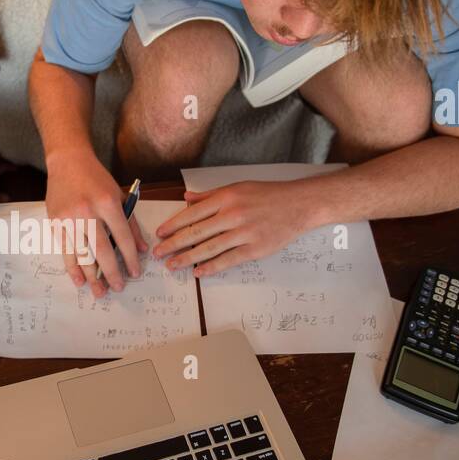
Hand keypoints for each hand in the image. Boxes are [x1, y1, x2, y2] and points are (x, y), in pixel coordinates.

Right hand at [44, 148, 146, 296]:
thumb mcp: (119, 195)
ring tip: (99, 292)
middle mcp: (88, 212)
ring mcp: (69, 219)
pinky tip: (79, 280)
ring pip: (82, 254)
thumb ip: (130, 223)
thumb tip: (140, 249)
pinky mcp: (56, 223)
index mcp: (107, 203)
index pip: (122, 237)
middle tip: (118, 288)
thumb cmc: (96, 179)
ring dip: (92, 276)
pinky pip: (66, 251)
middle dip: (112, 273)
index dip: (130, 258)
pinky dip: (73, 268)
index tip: (135, 273)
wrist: (67, 162)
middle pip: (102, 250)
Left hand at [154, 181, 316, 275]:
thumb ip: (210, 195)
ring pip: (209, 248)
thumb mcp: (237, 187)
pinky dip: (211, 267)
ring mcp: (244, 233)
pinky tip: (198, 272)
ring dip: (187, 258)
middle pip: (196, 232)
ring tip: (172, 265)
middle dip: (174, 244)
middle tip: (158, 253)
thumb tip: (187, 198)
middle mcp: (233, 214)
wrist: (299, 204)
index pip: (192, 214)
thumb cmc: (268, 195)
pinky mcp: (255, 249)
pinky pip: (228, 260)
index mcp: (226, 197)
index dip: (173, 225)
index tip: (160, 234)